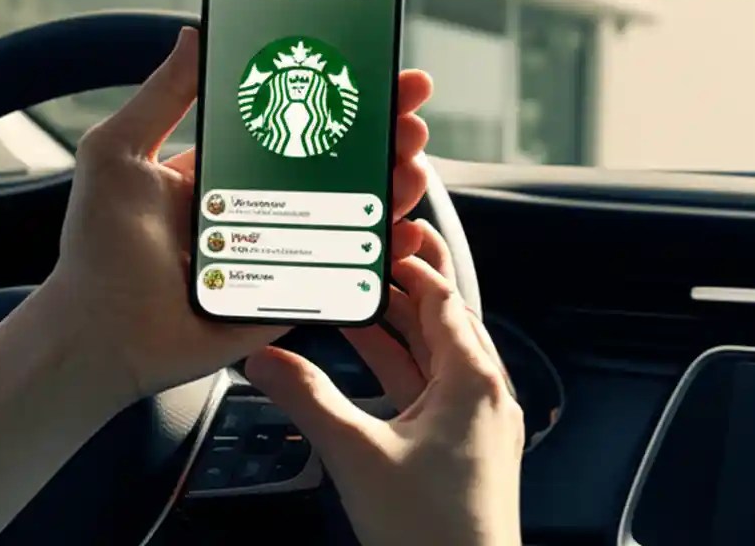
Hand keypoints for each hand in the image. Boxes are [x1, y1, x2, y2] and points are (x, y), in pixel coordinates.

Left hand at [36, 27, 434, 400]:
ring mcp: (278, 251)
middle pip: (335, 164)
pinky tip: (403, 225)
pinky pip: (345, 271)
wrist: (96, 334)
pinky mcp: (289, 294)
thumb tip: (194, 33)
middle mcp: (256, 207)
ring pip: (351, 211)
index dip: (334, 97)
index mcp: (222, 171)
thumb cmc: (97, 248)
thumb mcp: (120, 152)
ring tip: (411, 160)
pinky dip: (382, 249)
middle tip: (408, 114)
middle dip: (380, 134)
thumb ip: (162, 94)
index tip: (373, 68)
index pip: (292, 123)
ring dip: (391, 182)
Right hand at [246, 221, 524, 545]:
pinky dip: (402, 369)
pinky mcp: (467, 451)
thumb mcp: (356, 454)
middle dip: (404, 290)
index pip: (444, 299)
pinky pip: (434, 391)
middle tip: (370, 261)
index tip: (384, 238)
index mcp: (475, 382)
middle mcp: (487, 397)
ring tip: (359, 305)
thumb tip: (267, 360)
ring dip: (400, 330)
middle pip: (445, 322)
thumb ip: (307, 398)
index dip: (411, 264)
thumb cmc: (433, 534)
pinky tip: (370, 365)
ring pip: (438, 358)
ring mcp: (480, 426)